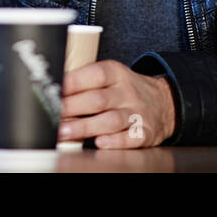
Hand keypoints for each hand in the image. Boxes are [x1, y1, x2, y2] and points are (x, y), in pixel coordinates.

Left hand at [58, 60, 176, 148]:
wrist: (164, 102)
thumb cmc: (125, 90)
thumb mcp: (111, 75)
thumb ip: (85, 80)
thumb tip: (53, 89)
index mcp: (117, 73)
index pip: (94, 75)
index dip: (72, 83)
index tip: (53, 91)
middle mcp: (127, 92)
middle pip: (97, 100)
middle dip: (72, 108)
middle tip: (52, 115)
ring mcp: (138, 113)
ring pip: (110, 121)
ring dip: (85, 127)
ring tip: (65, 133)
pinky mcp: (145, 132)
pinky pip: (130, 138)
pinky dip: (115, 142)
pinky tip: (99, 142)